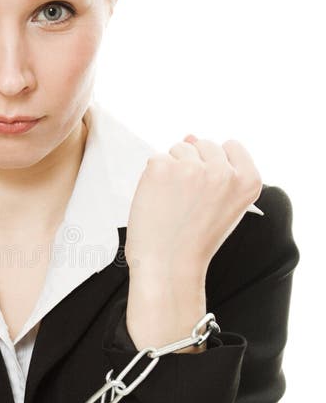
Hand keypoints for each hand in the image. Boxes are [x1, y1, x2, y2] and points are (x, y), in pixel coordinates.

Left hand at [125, 134, 262, 277]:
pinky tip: (158, 201)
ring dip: (172, 170)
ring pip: (178, 149)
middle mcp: (223, 172)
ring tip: (174, 203)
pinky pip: (156, 159)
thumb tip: (190, 136)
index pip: (231, 146)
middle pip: (203, 144)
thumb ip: (215, 169)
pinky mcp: (162, 167)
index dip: (215, 165)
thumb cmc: (193, 241)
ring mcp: (192, 168)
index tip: (208, 191)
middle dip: (193, 166)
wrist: (168, 266)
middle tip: (188, 203)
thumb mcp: (220, 204)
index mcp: (248, 181)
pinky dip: (153, 178)